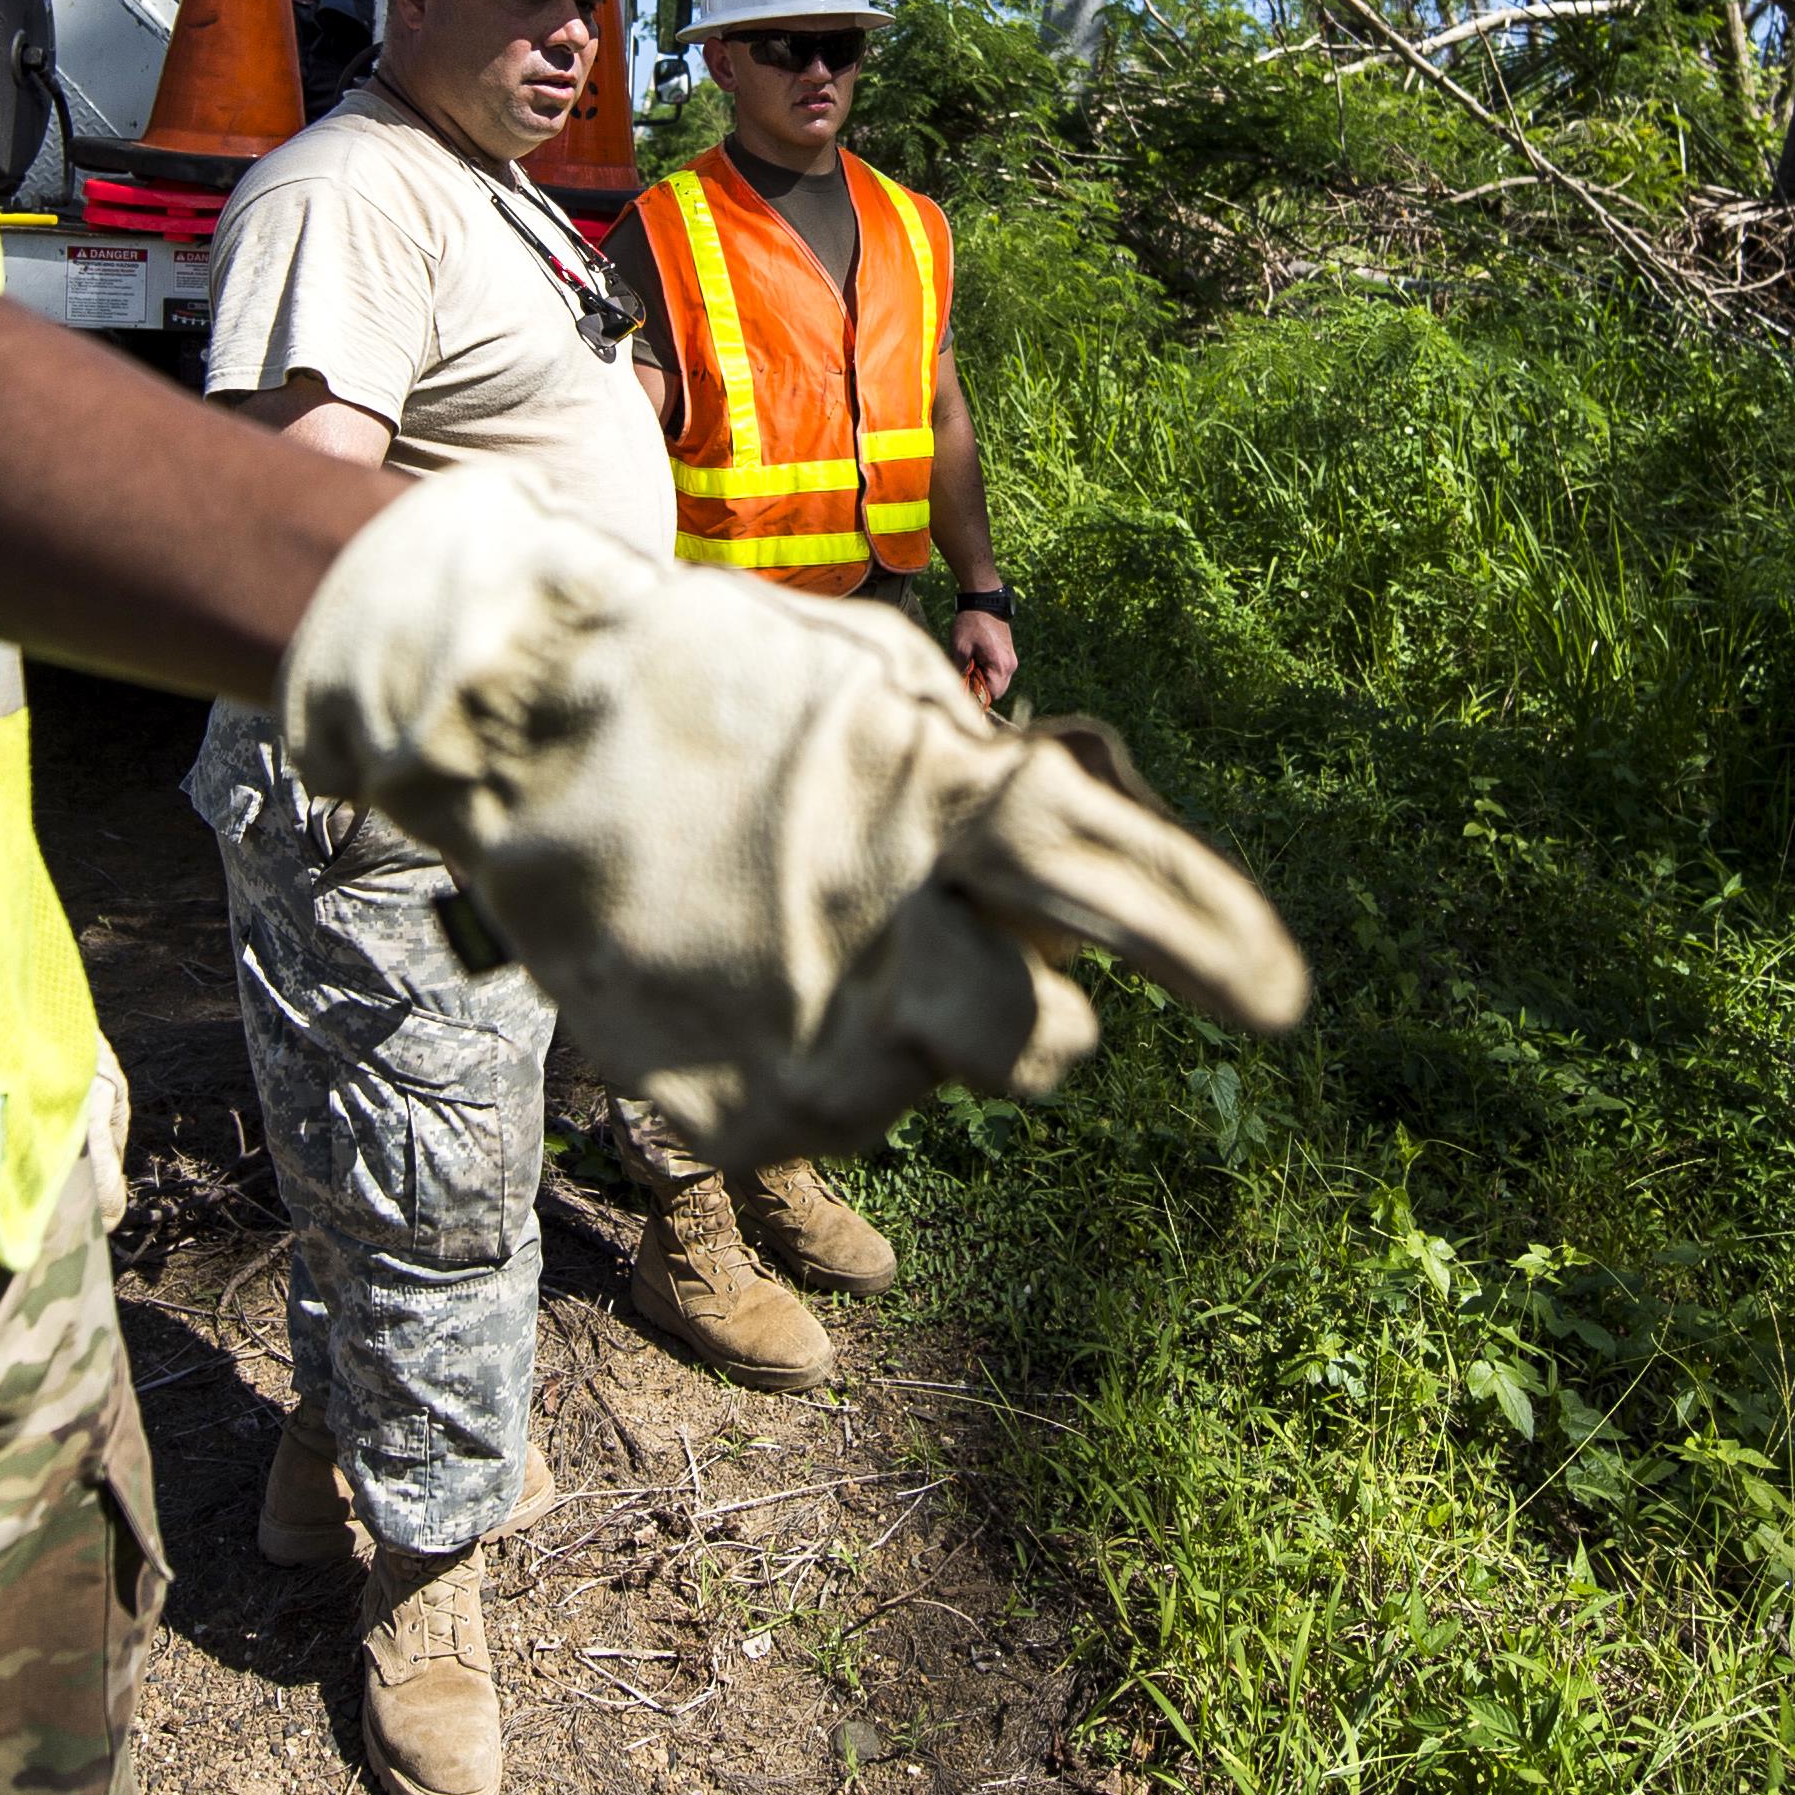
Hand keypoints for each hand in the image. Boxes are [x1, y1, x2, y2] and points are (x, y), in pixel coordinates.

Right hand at [276, 473, 1307, 1167]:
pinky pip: (835, 1116)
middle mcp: (892, 939)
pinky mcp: (741, 1116)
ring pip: (942, 1083)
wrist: (511, 721)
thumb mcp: (881, 684)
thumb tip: (1079, 882)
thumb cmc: (716, 678)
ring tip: (799, 930)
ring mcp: (812, 1042)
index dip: (1213, 942)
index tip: (1284, 1004)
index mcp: (938, 805)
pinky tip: (736, 972)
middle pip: (1054, 1044)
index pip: (1115, 887)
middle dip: (1042, 1013)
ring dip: (908, 1024)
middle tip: (977, 956)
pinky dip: (811, 1056)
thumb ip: (991, 783)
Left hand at [950, 604, 1016, 707]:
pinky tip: (976, 659)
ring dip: (984, 679)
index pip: (992, 695)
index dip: (977, 697)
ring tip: (970, 665)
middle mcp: (1010, 666)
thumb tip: (958, 688)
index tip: (964, 690)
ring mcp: (1011, 660)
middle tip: (965, 676)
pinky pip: (999, 671)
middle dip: (981, 688)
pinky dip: (988, 671)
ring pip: (998, 681)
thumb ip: (960, 670)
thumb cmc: (971, 623)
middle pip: (997, 691)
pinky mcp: (1008, 654)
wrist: (985, 601)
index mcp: (1001, 666)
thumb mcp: (960, 647)